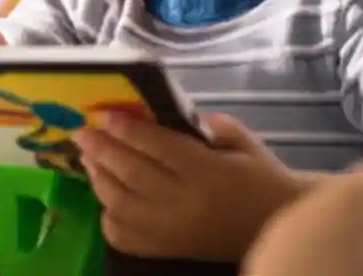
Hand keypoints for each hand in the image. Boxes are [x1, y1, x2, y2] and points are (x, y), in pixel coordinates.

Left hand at [73, 111, 307, 261]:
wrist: (280, 227)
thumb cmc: (262, 179)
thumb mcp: (244, 142)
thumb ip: (211, 125)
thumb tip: (173, 111)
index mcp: (208, 172)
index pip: (157, 147)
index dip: (128, 129)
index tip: (105, 115)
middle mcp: (185, 203)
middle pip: (132, 173)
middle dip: (102, 149)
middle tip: (82, 132)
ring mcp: (172, 231)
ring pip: (121, 204)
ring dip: (99, 178)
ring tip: (89, 157)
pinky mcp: (166, 250)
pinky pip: (124, 236)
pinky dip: (109, 215)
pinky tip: (106, 196)